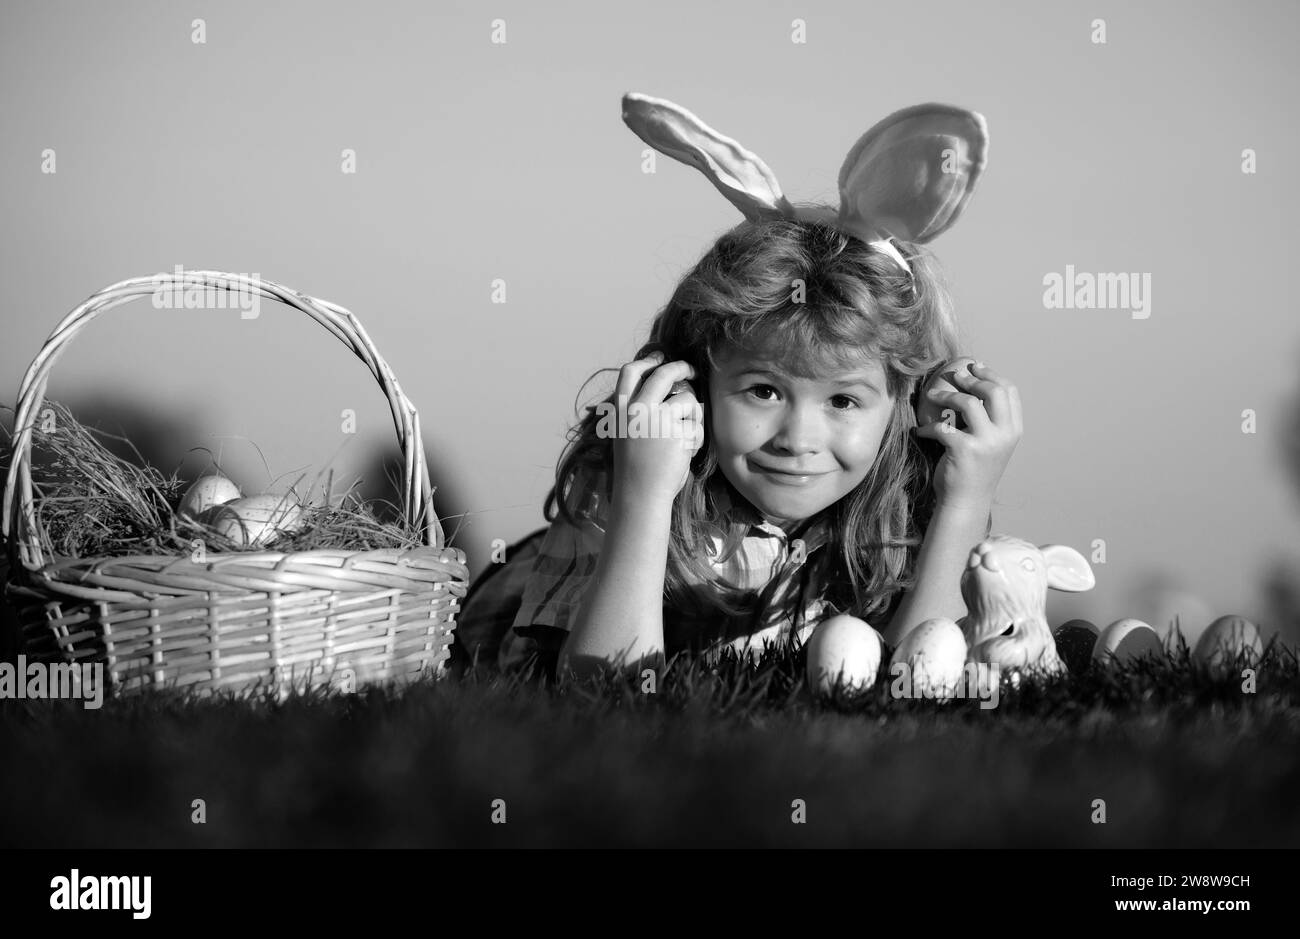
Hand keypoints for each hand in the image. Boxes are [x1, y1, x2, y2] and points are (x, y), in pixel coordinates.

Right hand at [605, 351, 705, 506]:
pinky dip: (697, 439)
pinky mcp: (676, 432)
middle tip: (691, 371)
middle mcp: (636, 410)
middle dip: (681, 368)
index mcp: (620, 410)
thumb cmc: (636, 469)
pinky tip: (685, 454)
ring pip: (688, 400)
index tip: (661, 356)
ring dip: (693, 417)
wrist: (640, 496)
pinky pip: (697, 425)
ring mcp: (656, 420)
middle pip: (663, 374)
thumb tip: (664, 384)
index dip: (648, 360)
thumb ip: (637, 411)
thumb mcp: (627, 434)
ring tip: (683, 439)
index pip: (630, 372)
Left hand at [914, 361, 1021, 510]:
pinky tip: (919, 431)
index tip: (975, 366)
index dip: (992, 374)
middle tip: (954, 376)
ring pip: (969, 402)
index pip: (1010, 390)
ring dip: (946, 395)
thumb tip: (974, 383)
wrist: (966, 502)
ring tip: (932, 396)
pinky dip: (927, 427)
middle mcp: (1005, 434)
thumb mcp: (991, 442)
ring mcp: (986, 443)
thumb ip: (989, 418)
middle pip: (994, 390)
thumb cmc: (974, 469)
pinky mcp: (965, 450)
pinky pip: (942, 427)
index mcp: (1014, 429)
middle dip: (972, 378)